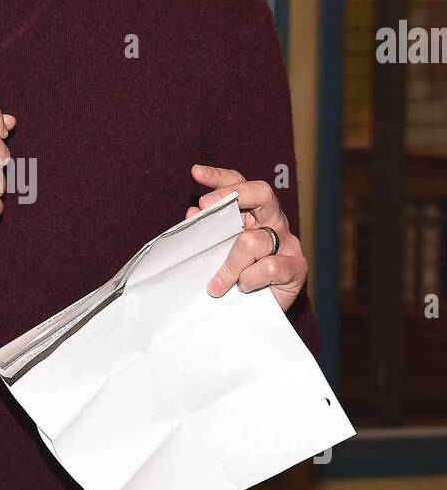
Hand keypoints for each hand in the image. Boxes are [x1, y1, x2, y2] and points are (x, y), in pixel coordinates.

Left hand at [186, 164, 307, 313]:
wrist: (256, 316)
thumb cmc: (235, 280)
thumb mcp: (218, 253)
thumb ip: (209, 233)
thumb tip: (192, 213)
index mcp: (254, 214)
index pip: (240, 184)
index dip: (220, 177)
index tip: (196, 173)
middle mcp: (274, 222)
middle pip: (262, 193)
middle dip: (232, 196)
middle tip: (206, 206)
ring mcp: (288, 243)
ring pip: (254, 240)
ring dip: (230, 264)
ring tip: (216, 284)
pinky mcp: (297, 267)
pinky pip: (269, 267)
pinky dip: (251, 279)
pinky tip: (245, 287)